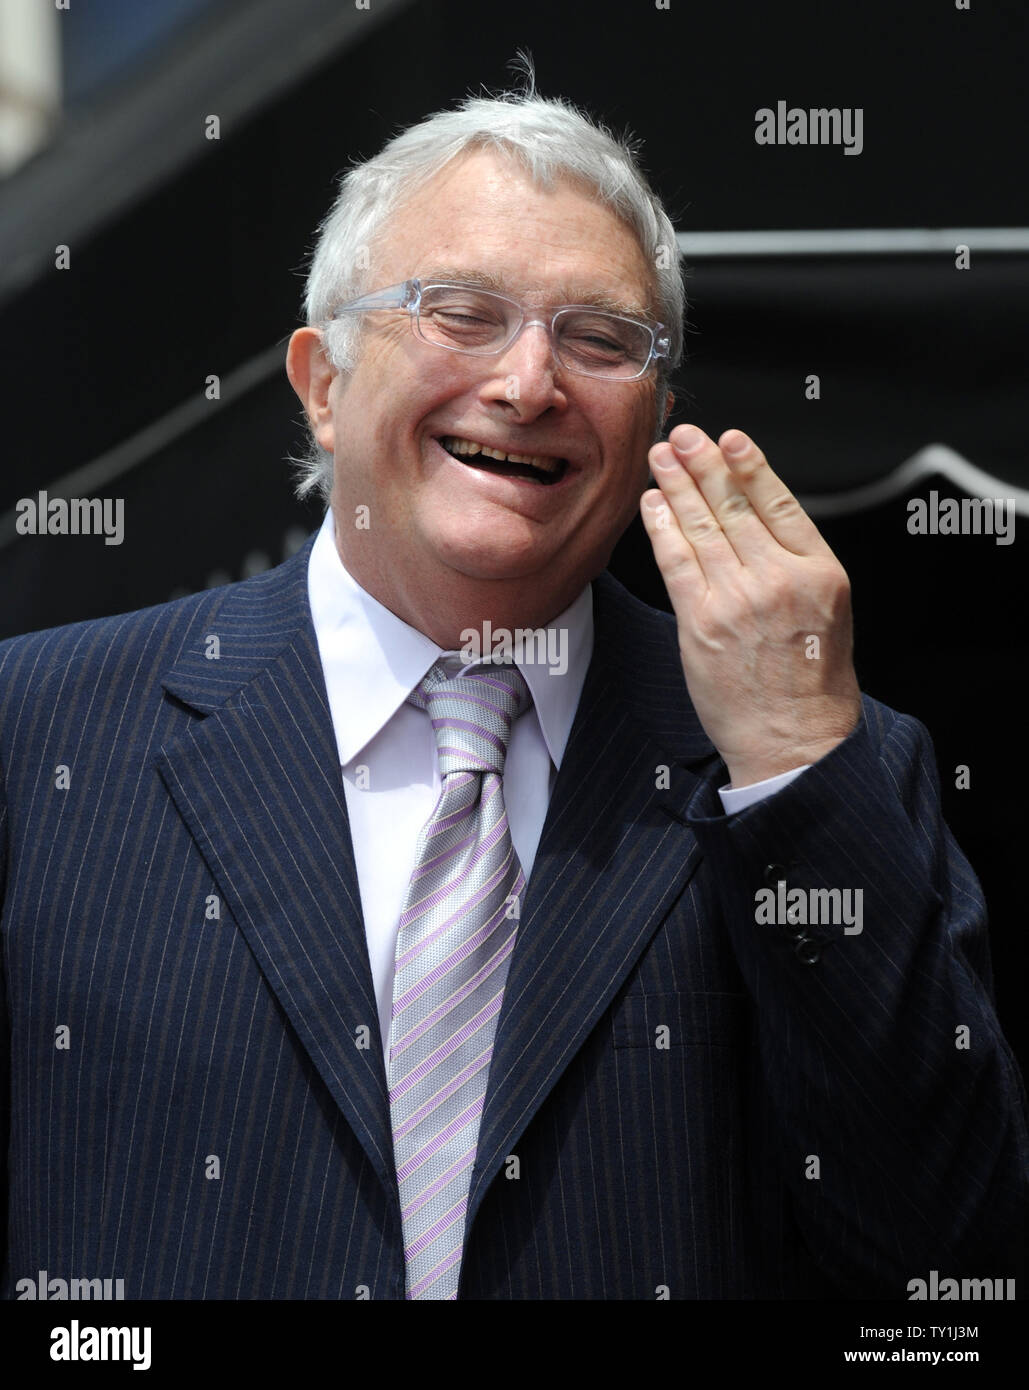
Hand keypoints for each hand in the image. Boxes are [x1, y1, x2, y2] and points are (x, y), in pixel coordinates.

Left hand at [640, 424, 861, 787]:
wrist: (796, 740)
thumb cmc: (811, 682)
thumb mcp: (827, 611)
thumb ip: (795, 564)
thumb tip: (753, 518)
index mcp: (820, 572)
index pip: (779, 502)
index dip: (750, 465)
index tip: (730, 439)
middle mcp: (781, 579)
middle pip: (735, 506)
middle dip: (704, 464)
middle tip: (684, 434)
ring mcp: (740, 599)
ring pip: (702, 527)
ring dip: (677, 485)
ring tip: (662, 458)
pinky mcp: (704, 623)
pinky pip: (676, 561)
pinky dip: (661, 527)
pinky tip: (653, 503)